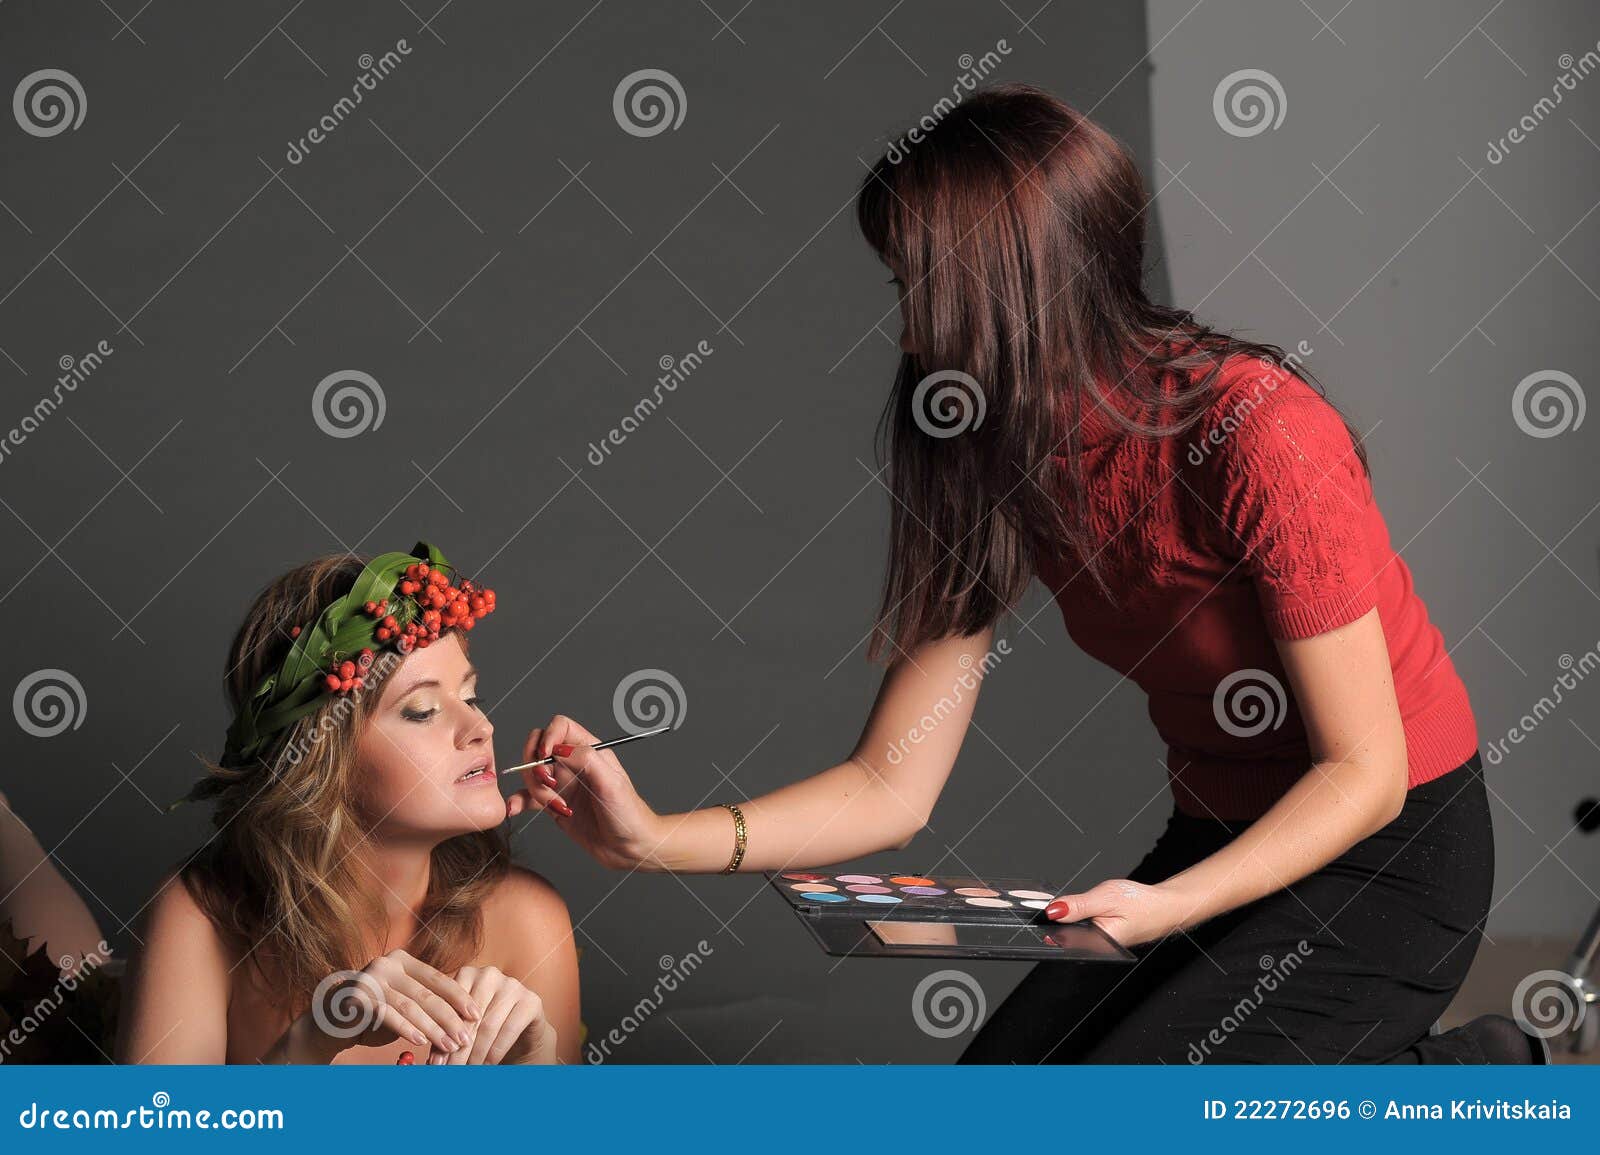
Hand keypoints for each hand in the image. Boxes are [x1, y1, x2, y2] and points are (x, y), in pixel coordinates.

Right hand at [283, 948, 481, 1062]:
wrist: (331, 1022)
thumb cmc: (373, 1014)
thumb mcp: (403, 1004)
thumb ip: (426, 1004)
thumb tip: (463, 1019)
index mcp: (402, 960)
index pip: (438, 979)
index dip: (459, 998)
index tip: (476, 1015)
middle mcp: (387, 964)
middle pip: (427, 994)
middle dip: (449, 1018)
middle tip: (465, 1037)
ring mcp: (371, 978)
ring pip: (410, 1006)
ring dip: (433, 1029)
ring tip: (448, 1045)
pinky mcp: (358, 997)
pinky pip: (388, 1015)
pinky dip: (406, 1029)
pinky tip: (421, 1041)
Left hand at [437, 965, 557, 1063]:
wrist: (520, 1030)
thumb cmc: (483, 1028)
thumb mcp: (462, 1029)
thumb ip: (446, 1039)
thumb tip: (433, 1062)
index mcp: (468, 974)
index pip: (451, 1006)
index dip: (443, 1036)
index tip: (436, 1062)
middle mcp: (490, 974)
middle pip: (469, 1018)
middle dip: (459, 1050)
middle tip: (450, 1072)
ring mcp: (512, 985)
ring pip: (488, 1025)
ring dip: (476, 1054)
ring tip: (467, 1072)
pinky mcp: (531, 1000)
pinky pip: (510, 1029)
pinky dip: (496, 1051)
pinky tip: (488, 1066)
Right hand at [506, 715, 664, 869]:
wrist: (630, 848)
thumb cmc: (629, 814)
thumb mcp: (612, 783)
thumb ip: (586, 760)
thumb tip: (558, 749)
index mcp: (589, 750)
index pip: (560, 727)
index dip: (548, 737)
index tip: (545, 756)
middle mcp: (573, 764)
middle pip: (539, 748)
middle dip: (535, 764)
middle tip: (548, 784)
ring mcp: (562, 784)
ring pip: (531, 773)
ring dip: (535, 788)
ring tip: (556, 806)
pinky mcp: (554, 804)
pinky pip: (528, 796)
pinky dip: (518, 800)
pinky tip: (515, 809)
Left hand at [1044, 879, 1197, 948]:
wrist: (1166, 905)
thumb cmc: (1143, 903)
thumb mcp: (1106, 897)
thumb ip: (1078, 905)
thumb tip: (1053, 910)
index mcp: (1098, 944)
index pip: (1063, 941)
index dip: (1049, 928)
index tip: (1040, 915)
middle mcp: (1098, 948)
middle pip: (1067, 937)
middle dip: (1061, 921)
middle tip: (1069, 906)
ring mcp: (1100, 944)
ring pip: (1075, 932)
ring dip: (1071, 919)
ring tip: (1083, 907)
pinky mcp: (1103, 937)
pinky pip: (1084, 929)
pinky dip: (1081, 918)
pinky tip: (1089, 911)